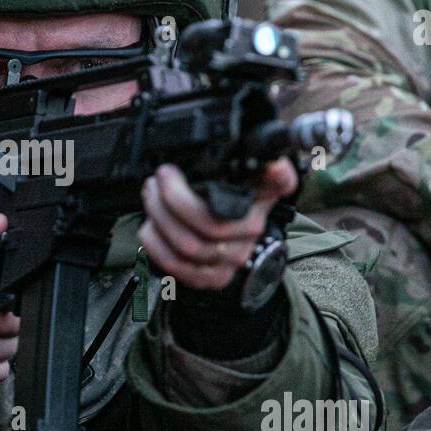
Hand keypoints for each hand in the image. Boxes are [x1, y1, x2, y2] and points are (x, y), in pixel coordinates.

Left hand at [138, 159, 298, 290]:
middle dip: (173, 197)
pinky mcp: (213, 277)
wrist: (212, 235)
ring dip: (160, 216)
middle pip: (213, 221)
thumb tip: (246, 153)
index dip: (276, 173)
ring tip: (151, 197)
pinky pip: (178, 266)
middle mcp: (254, 226)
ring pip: (190, 245)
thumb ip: (229, 156)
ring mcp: (234, 256)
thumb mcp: (223, 171)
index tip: (267, 164)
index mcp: (262, 193)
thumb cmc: (212, 196)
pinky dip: (156, 244)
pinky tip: (150, 227)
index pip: (280, 182)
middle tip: (160, 178)